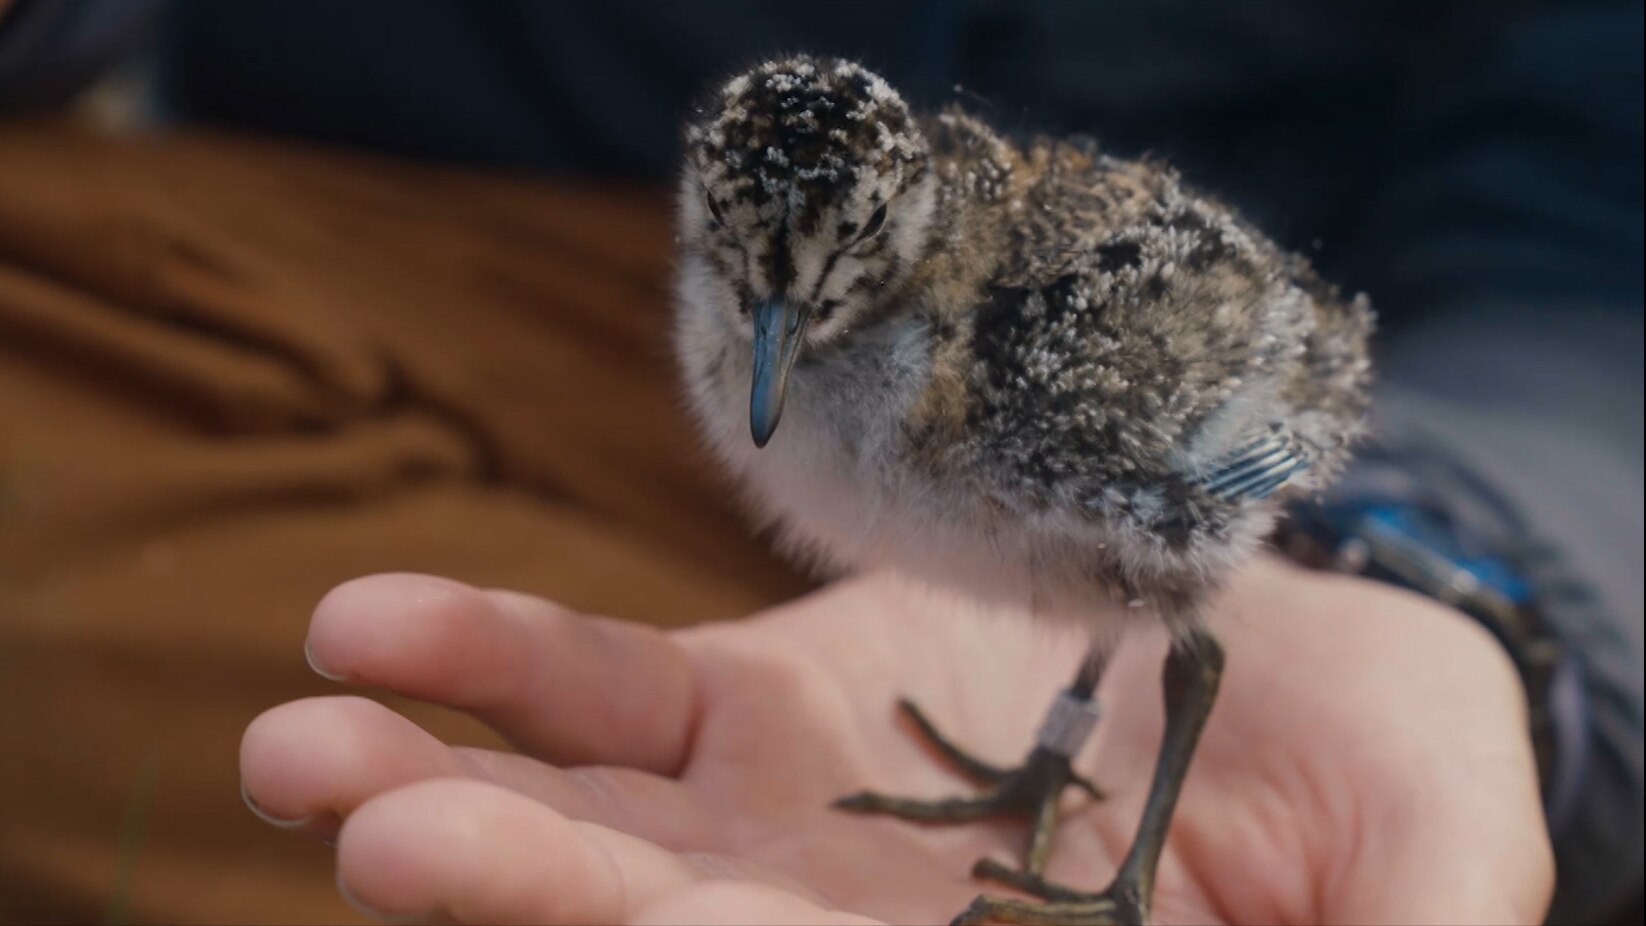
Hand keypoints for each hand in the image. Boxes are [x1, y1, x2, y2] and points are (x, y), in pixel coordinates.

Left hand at [241, 557, 1551, 923]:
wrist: (1308, 652)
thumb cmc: (1393, 777)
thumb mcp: (1428, 870)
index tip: (490, 887)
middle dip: (506, 890)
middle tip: (362, 824)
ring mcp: (778, 816)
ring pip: (581, 817)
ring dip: (436, 780)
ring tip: (305, 738)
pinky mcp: (752, 696)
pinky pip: (597, 685)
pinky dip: (489, 656)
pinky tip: (375, 619)